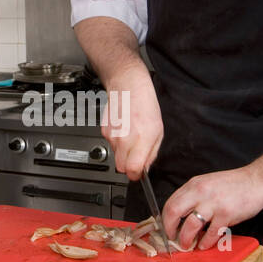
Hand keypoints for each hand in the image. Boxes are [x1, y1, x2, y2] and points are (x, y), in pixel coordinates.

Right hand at [102, 66, 161, 180]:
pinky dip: (117, 142)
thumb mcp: (158, 131)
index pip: (132, 170)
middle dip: (129, 166)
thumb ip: (151, 153)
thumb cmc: (145, 104)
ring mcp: (112, 135)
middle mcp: (125, 139)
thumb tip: (145, 168)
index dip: (136, 175)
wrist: (128, 86)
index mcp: (141, 139)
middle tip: (136, 155)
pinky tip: (124, 130)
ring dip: (123, 152)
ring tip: (131, 137)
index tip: (139, 173)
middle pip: (121, 167)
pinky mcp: (104, 130)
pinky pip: (110, 144)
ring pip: (115, 156)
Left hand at [162, 166, 262, 250]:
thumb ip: (194, 196)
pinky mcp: (226, 214)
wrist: (258, 180)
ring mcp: (213, 203)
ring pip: (190, 225)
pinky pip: (210, 233)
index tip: (166, 229)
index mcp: (194, 184)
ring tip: (187, 245)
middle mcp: (200, 192)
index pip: (170, 202)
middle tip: (172, 239)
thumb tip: (181, 216)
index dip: (165, 219)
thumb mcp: (208, 183)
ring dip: (186, 239)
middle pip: (173, 212)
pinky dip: (205, 242)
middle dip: (169, 229)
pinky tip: (205, 245)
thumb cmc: (234, 184)